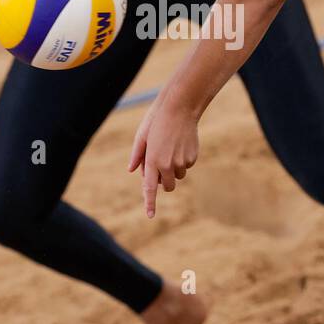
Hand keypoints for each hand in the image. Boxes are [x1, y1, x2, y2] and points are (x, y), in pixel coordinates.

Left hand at [129, 91, 198, 218]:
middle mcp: (168, 165)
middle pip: (167, 186)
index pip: (149, 188)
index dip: (150, 203)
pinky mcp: (192, 157)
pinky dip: (182, 160)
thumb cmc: (157, 120)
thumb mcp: (142, 136)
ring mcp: (182, 162)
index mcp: (152, 161)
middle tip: (159, 166)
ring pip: (178, 176)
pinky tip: (180, 144)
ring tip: (170, 148)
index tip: (150, 215)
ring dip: (173, 169)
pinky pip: (186, 166)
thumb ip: (137, 156)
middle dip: (163, 182)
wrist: (181, 108)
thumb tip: (131, 171)